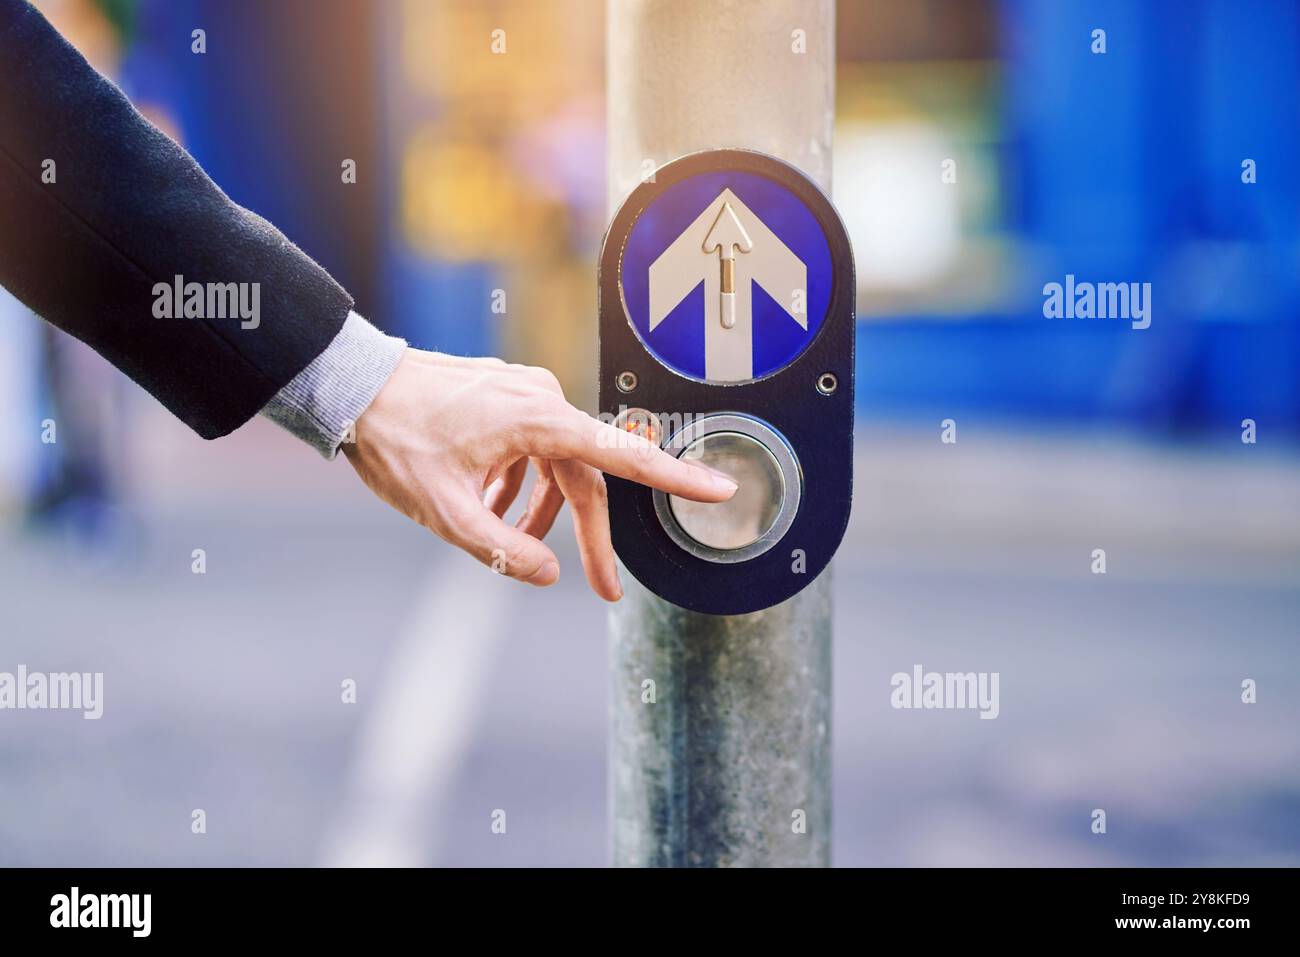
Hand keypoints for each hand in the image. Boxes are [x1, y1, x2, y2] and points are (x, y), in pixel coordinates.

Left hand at [342, 349, 737, 600]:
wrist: (352, 385)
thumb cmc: (395, 442)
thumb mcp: (446, 512)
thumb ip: (502, 550)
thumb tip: (550, 572)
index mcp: (539, 421)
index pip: (622, 456)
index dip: (676, 478)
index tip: (720, 488)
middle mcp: (542, 400)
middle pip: (585, 477)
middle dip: (588, 535)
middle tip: (602, 588)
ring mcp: (523, 392)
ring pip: (556, 464)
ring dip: (542, 509)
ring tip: (506, 540)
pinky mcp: (505, 394)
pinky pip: (531, 446)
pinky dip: (521, 482)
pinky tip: (490, 505)